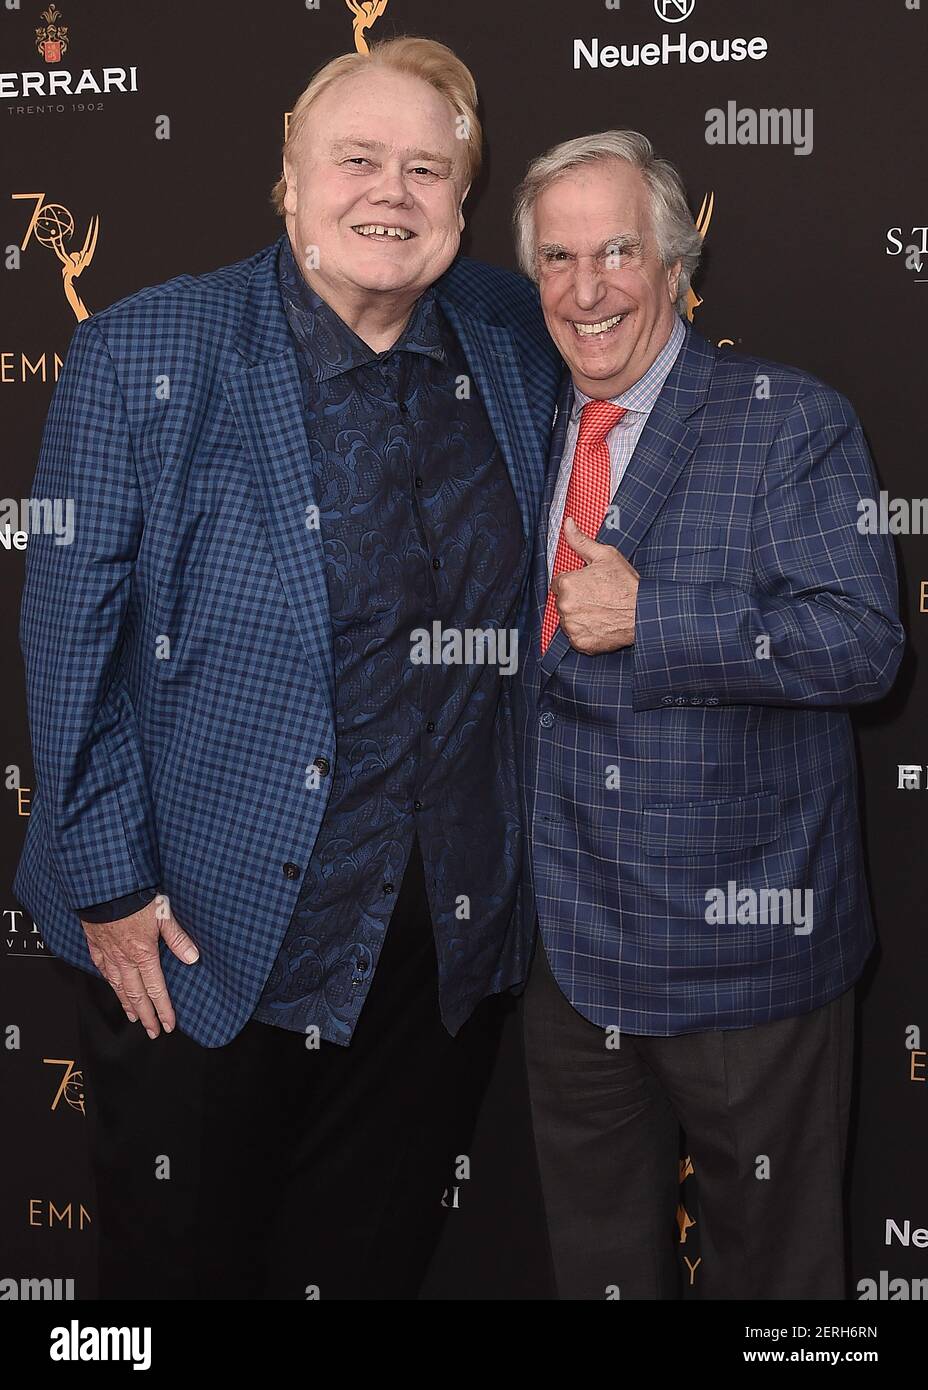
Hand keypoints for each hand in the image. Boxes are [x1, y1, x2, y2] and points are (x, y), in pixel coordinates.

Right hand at [80, 897, 198, 1037]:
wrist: (104, 885)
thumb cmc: (135, 895)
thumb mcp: (164, 913)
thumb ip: (178, 937)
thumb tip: (193, 957)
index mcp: (143, 953)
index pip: (156, 990)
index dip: (163, 1010)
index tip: (168, 1025)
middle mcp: (124, 958)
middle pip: (136, 994)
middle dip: (146, 1016)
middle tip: (152, 1032)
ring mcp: (108, 952)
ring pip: (117, 985)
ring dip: (127, 1003)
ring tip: (134, 1017)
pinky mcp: (95, 943)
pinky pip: (101, 968)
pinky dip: (108, 981)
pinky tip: (111, 985)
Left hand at [553, 517, 639, 654]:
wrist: (643, 612)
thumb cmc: (626, 585)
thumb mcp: (605, 556)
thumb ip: (581, 541)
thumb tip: (567, 524)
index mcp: (567, 584)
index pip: (558, 584)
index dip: (574, 583)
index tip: (588, 585)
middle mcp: (565, 606)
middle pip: (562, 603)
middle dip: (575, 600)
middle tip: (597, 598)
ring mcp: (572, 626)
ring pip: (568, 620)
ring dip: (579, 617)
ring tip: (600, 611)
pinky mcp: (580, 642)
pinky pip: (576, 637)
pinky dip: (586, 633)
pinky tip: (600, 624)